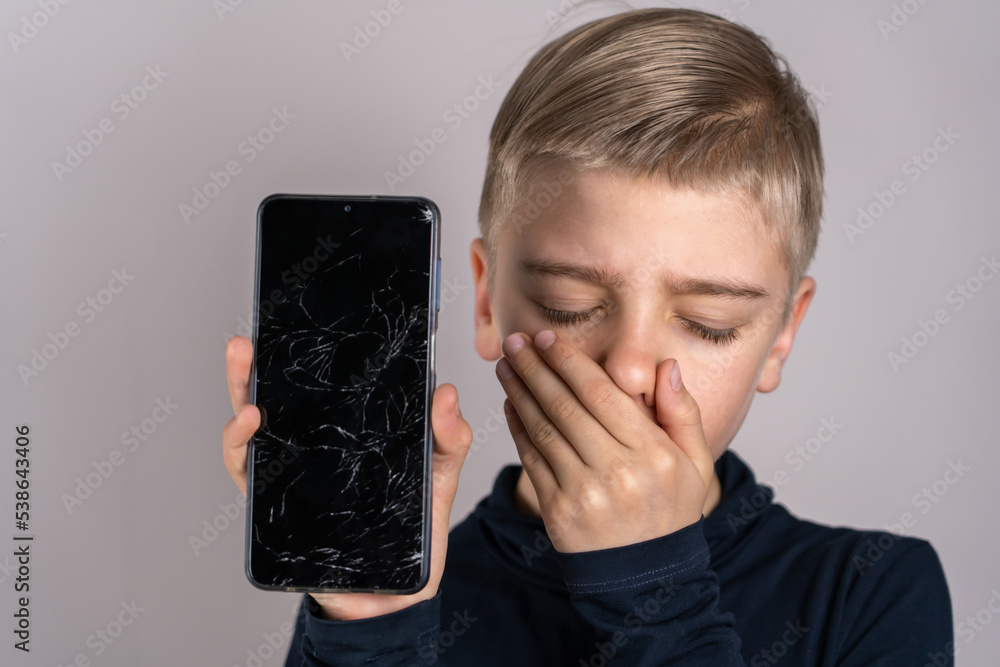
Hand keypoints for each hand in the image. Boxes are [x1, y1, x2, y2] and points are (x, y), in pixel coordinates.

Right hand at [223, 335, 472, 619]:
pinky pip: (248, 476)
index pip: (319, 387)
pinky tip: (250, 428)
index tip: (294, 322)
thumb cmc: (414, 528)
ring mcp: (292, 475)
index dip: (301, 356)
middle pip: (273, 400)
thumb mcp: (441, 474)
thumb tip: (446, 392)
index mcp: (348, 432)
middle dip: (250, 370)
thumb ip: (449, 436)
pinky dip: (240, 450)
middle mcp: (311, 448)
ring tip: (245, 383)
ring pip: (251, 433)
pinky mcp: (277, 508)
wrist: (396, 593)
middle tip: (244, 343)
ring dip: (238, 401)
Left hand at [495, 329, 713, 552]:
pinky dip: (517, 429)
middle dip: (536, 368)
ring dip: (519, 393)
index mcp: (654, 454)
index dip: (570, 361)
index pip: (603, 394)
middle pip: (567, 405)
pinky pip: (532, 460)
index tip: (548, 339)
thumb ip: (682, 412)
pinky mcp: (559, 512)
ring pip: (544, 429)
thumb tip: (666, 367)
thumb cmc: (670, 513)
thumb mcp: (696, 463)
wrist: (647, 578)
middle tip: (515, 343)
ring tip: (506, 367)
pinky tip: (510, 405)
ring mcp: (586, 494)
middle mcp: (619, 472)